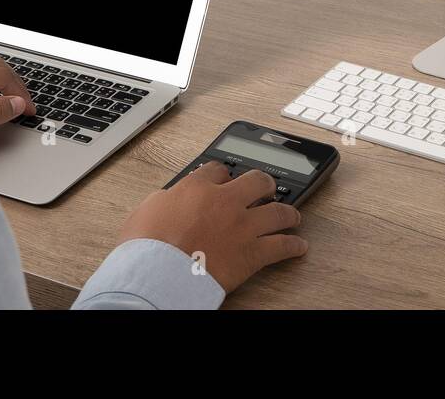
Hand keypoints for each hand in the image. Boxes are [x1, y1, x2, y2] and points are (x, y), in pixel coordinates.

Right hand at [117, 161, 308, 292]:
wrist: (156, 276)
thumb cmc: (145, 247)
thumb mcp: (146, 209)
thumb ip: (167, 199)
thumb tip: (172, 199)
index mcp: (197, 187)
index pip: (217, 169)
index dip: (223, 173)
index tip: (226, 178)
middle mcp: (225, 201)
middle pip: (256, 182)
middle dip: (264, 184)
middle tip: (267, 188)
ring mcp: (242, 226)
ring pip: (277, 212)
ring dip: (288, 213)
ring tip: (292, 215)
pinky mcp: (252, 254)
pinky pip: (281, 247)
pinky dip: (293, 246)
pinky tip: (299, 246)